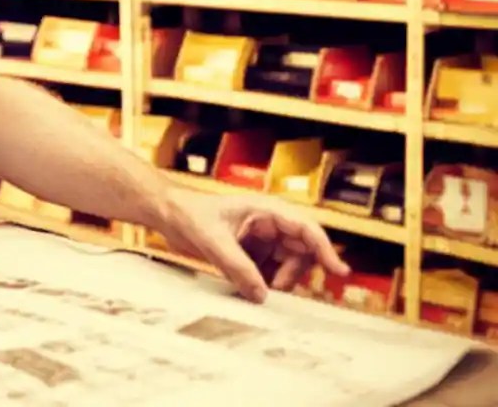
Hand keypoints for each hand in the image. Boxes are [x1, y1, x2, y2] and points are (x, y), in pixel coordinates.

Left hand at [156, 188, 350, 302]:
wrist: (166, 214)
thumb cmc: (188, 213)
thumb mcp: (214, 241)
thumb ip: (238, 268)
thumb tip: (262, 295)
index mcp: (266, 210)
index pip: (306, 229)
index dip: (325, 249)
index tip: (338, 270)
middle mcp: (268, 224)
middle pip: (300, 252)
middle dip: (293, 273)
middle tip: (276, 289)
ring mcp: (260, 239)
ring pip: (285, 265)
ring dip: (278, 281)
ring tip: (259, 290)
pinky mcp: (249, 252)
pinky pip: (267, 272)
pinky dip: (263, 283)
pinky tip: (249, 289)